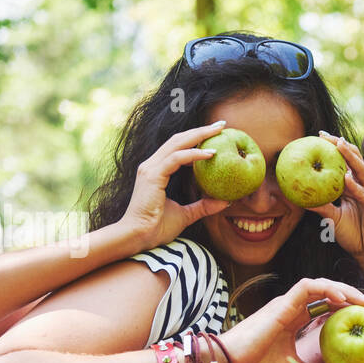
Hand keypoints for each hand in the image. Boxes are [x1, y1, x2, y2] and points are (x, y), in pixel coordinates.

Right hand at [119, 120, 231, 249]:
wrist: (138, 237)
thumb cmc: (157, 228)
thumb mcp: (186, 215)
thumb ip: (203, 206)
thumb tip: (225, 202)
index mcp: (157, 170)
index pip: (178, 147)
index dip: (196, 138)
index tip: (216, 134)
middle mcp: (152, 165)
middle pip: (179, 139)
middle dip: (201, 130)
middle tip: (222, 125)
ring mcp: (150, 169)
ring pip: (177, 144)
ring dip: (199, 135)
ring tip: (219, 131)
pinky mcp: (152, 176)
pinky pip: (176, 159)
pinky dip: (193, 154)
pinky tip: (210, 153)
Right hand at [217, 278, 363, 362]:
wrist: (229, 361)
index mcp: (292, 318)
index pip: (323, 305)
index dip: (343, 307)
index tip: (363, 317)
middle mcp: (291, 306)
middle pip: (325, 292)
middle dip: (349, 296)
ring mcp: (286, 303)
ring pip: (319, 284)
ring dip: (343, 290)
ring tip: (361, 301)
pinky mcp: (282, 304)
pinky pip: (308, 287)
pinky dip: (326, 290)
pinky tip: (342, 300)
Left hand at [307, 133, 363, 269]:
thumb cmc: (354, 234)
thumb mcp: (332, 218)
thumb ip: (320, 207)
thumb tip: (300, 200)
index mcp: (353, 186)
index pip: (343, 162)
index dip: (332, 149)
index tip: (318, 137)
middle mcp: (362, 186)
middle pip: (353, 159)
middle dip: (340, 145)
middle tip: (325, 135)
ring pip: (361, 170)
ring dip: (350, 157)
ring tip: (339, 145)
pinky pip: (363, 193)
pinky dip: (355, 186)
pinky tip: (345, 179)